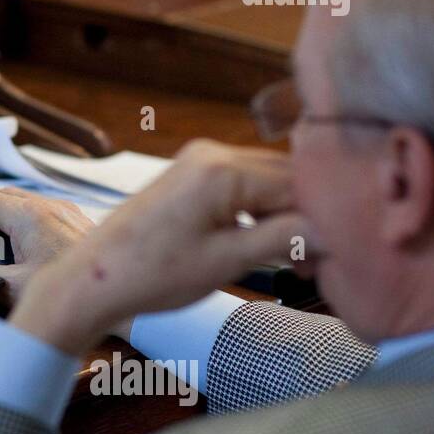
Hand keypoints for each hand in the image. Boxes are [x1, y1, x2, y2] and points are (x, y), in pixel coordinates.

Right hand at [0, 187, 95, 300]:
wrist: (115, 292)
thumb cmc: (71, 294)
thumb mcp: (12, 285)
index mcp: (28, 217)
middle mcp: (49, 207)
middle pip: (3, 197)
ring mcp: (67, 212)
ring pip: (25, 201)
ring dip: (2, 212)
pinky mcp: (79, 222)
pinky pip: (44, 209)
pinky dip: (23, 216)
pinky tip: (23, 237)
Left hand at [9, 141, 308, 355]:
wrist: (92, 280)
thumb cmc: (153, 274)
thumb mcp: (227, 261)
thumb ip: (283, 239)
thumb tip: (332, 232)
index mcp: (222, 168)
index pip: (299, 184)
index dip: (325, 219)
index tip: (341, 254)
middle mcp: (211, 153)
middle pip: (284, 177)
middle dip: (306, 217)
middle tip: (320, 264)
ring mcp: (197, 162)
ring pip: (264, 183)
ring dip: (282, 218)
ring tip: (296, 262)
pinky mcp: (187, 178)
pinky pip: (239, 188)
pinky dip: (256, 214)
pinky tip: (265, 246)